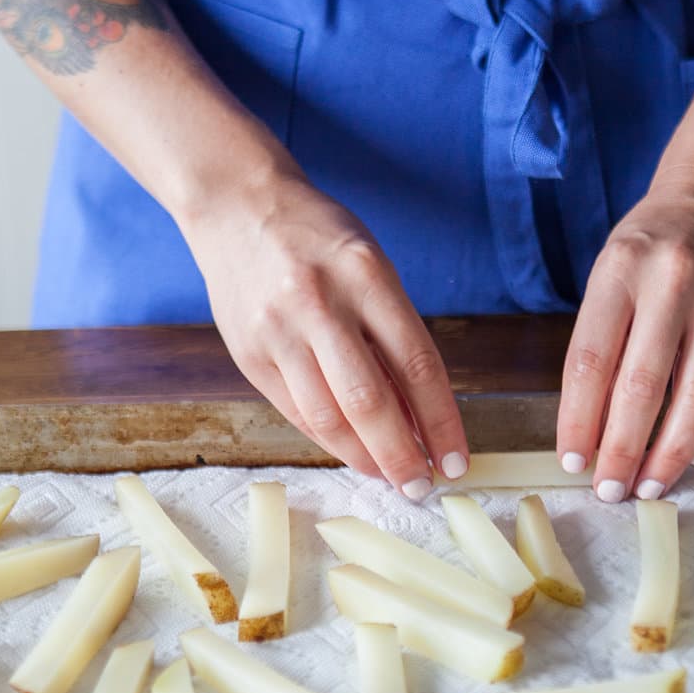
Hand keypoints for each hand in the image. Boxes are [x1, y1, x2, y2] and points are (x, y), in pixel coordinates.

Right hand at [182, 163, 468, 497]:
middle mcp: (319, 304)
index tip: (456, 460)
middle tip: (422, 486)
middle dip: (401, 455)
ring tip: (390, 475)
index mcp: (365, 275)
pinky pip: (296, 411)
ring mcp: (278, 331)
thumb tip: (423, 414)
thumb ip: (394, 332)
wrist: (237, 206)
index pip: (416, 363)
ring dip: (364, 457)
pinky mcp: (249, 354)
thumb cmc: (319, 237)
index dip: (441, 421)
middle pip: (369, 400)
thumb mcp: (370, 264)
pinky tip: (353, 451)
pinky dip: (329, 438)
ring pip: (327, 416)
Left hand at [556, 168, 693, 501]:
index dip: (579, 419)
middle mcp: (673, 282)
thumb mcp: (609, 271)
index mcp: (621, 269)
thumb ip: (601, 338)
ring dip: (672, 451)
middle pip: (643, 385)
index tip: (572, 462)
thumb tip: (591, 426)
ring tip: (651, 485)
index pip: (592, 359)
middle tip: (610, 491)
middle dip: (622, 449)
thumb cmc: (652, 243)